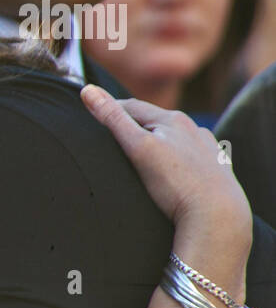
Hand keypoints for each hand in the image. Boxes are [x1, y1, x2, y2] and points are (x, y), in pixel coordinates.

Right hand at [80, 85, 250, 240]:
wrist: (218, 217)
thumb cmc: (175, 184)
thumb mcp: (137, 148)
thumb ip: (112, 118)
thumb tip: (87, 90)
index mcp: (172, 119)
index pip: (131, 107)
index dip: (109, 109)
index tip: (91, 116)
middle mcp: (193, 129)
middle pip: (153, 121)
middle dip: (133, 125)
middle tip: (110, 137)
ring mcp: (207, 149)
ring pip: (174, 139)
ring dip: (157, 141)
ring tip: (141, 156)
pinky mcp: (215, 169)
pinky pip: (191, 157)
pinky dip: (177, 158)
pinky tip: (173, 171)